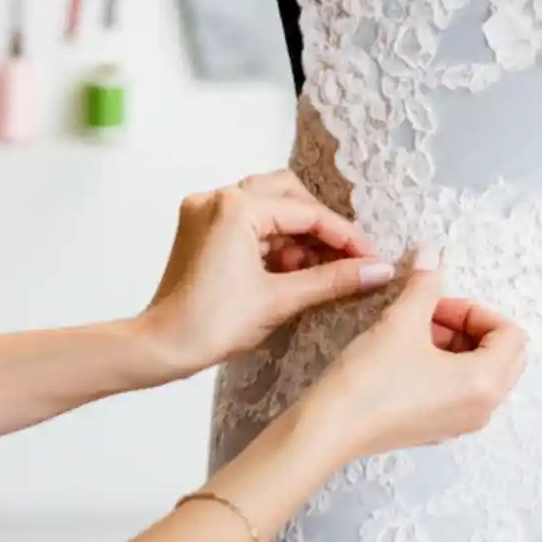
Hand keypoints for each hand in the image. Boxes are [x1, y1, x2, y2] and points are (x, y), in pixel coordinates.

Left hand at [142, 170, 396, 377]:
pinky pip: (248, 222)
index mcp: (235, 208)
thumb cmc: (211, 325)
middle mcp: (217, 198)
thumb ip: (333, 279)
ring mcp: (204, 211)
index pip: (306, 212)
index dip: (345, 237)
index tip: (371, 258)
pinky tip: (290, 270)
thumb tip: (379, 270)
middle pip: (287, 194)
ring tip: (316, 271)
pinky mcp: (199, 228)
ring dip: (296, 234)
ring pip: (268, 206)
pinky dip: (272, 241)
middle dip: (319, 226)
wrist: (162, 347)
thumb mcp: (280, 300)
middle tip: (345, 258)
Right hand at [306, 256, 528, 458]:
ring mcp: (462, 423)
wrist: (332, 426)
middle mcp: (483, 408)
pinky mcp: (439, 428)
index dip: (474, 309)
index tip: (436, 305)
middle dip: (470, 327)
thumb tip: (430, 252)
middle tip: (431, 315)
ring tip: (414, 333)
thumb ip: (424, 284)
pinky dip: (445, 367)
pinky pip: (461, 391)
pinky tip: (407, 357)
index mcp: (486, 381)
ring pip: (481, 372)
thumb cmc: (372, 378)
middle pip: (503, 355)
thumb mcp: (402, 321)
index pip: (510, 333)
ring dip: (456, 345)